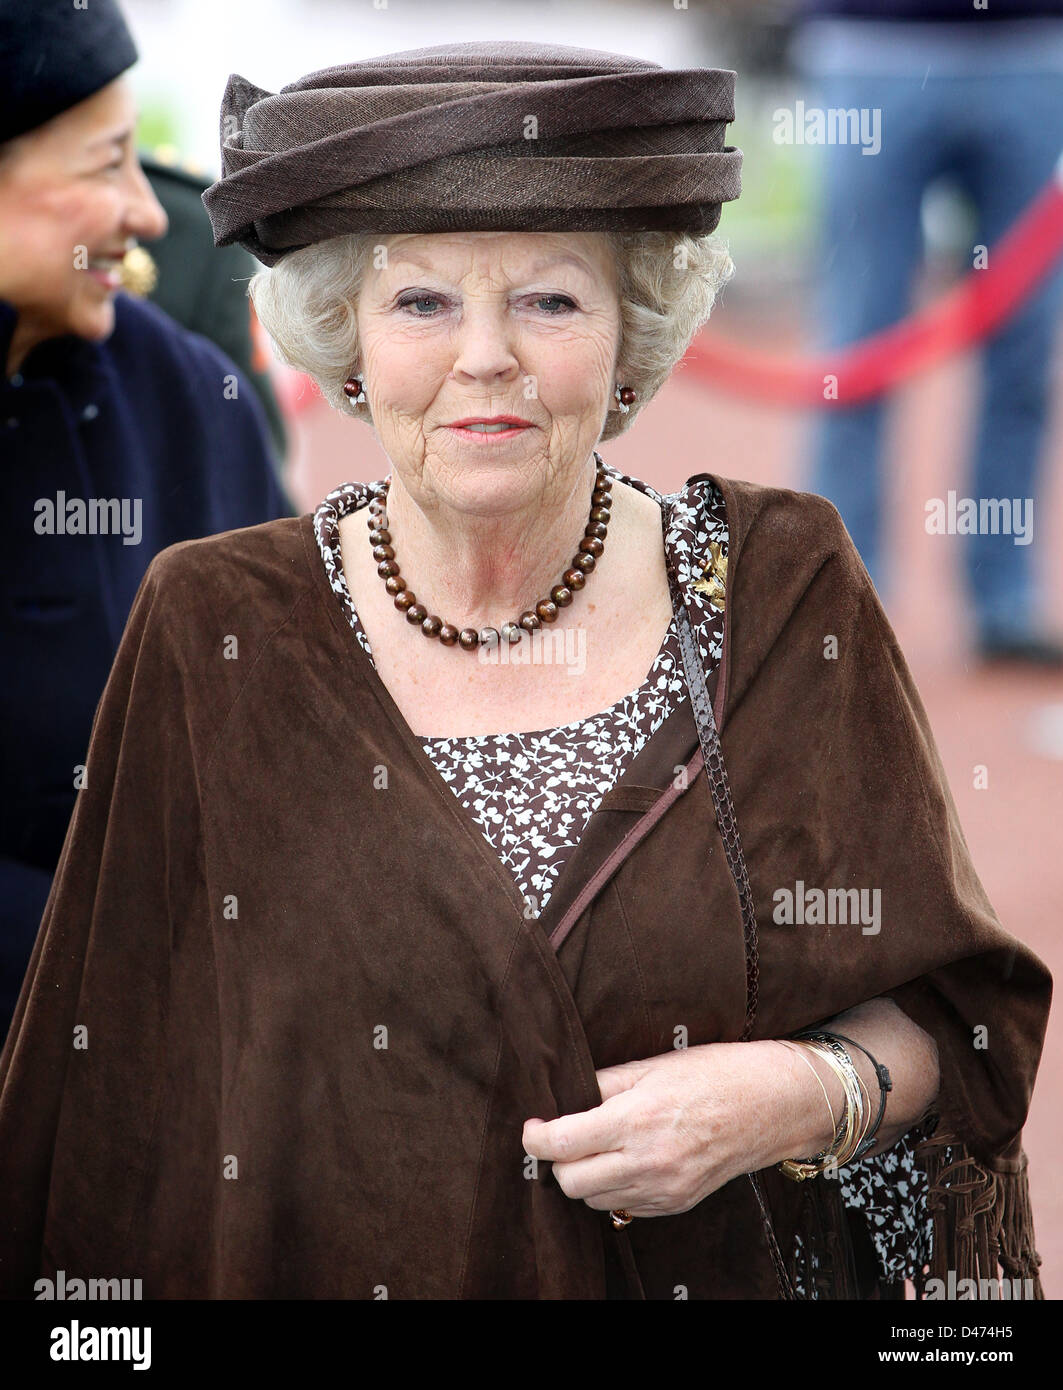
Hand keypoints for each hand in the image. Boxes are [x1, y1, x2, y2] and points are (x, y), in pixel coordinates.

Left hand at [522, 1040, 796, 1218]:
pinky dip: (614, 1188)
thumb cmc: (714, 1074)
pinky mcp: (676, 1203)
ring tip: (597, 1146)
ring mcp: (663, 1188)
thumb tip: (564, 1097)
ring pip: (594, 1200)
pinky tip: (625, 1160)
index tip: (533, 1127)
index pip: (562, 1144)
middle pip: (570, 1182)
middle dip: (557, 1161)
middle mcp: (647, 1161)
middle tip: (564, 1135)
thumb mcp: (652, 1066)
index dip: (535, 1137)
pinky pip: (625, 1206)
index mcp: (636, 1119)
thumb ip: (603, 1083)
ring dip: (584, 1176)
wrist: (771, 1105)